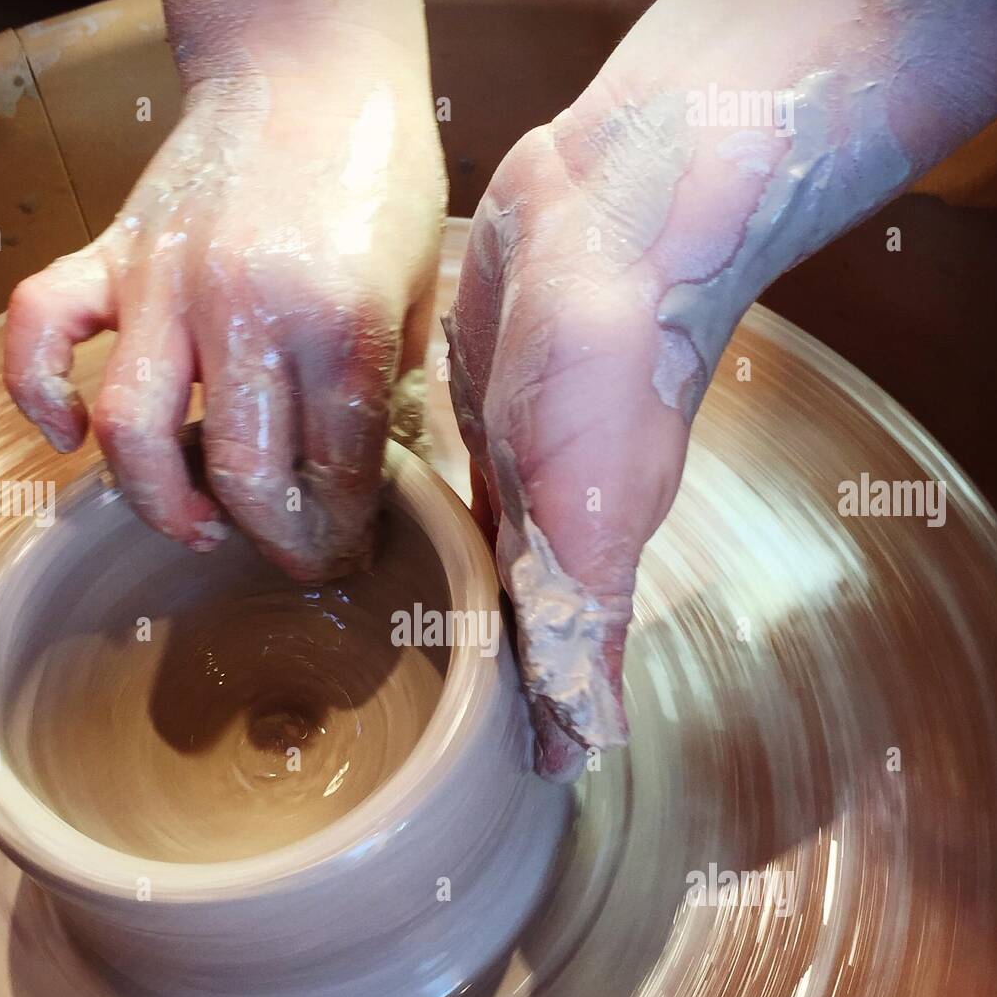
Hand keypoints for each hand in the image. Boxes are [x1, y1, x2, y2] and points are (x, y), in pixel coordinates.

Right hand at [4, 11, 444, 580]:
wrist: (310, 63)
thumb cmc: (378, 173)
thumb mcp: (419, 288)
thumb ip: (388, 388)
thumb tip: (366, 480)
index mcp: (342, 322)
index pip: (335, 475)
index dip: (342, 534)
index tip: (345, 553)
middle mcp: (248, 309)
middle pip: (238, 476)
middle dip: (270, 542)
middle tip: (291, 556)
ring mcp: (169, 281)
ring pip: (131, 431)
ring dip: (158, 502)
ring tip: (196, 526)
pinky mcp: (112, 253)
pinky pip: (40, 328)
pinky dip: (35, 390)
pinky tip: (65, 435)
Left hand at [444, 118, 700, 779]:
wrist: (613, 217)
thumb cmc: (614, 368)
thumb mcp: (596, 520)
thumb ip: (586, 630)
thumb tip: (592, 746)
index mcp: (575, 561)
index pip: (542, 668)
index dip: (514, 722)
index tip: (468, 779)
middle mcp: (547, 521)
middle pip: (504, 619)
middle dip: (468, 673)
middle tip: (407, 724)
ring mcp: (514, 460)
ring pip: (470, 557)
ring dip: (439, 601)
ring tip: (382, 647)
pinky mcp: (480, 401)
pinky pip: (443, 479)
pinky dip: (420, 520)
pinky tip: (389, 534)